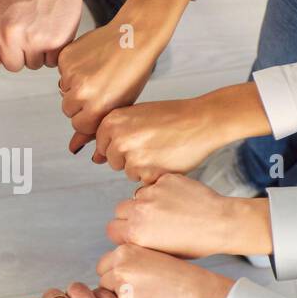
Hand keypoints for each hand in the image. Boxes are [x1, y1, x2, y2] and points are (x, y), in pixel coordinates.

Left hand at [0, 0, 85, 71]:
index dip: (0, 53)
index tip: (8, 41)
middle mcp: (8, 36)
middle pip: (12, 65)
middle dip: (19, 53)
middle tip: (27, 33)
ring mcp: (33, 40)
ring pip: (33, 65)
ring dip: (37, 53)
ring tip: (39, 29)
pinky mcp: (55, 41)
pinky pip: (52, 62)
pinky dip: (53, 51)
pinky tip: (51, 31)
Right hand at [58, 0, 190, 152]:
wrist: (135, 36)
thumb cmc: (133, 72)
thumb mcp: (119, 105)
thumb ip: (95, 128)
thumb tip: (74, 148)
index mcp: (96, 108)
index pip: (78, 125)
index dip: (91, 117)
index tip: (102, 106)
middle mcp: (81, 92)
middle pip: (68, 109)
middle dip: (80, 103)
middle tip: (101, 88)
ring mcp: (71, 73)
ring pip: (63, 90)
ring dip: (76, 85)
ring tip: (98, 73)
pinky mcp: (66, 57)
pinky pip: (63, 71)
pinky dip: (73, 69)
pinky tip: (92, 62)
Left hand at [93, 82, 270, 182]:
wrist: (201, 121)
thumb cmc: (172, 117)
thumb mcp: (136, 116)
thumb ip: (113, 134)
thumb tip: (95, 158)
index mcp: (111, 121)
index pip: (102, 145)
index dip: (122, 143)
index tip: (140, 137)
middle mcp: (118, 138)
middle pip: (113, 160)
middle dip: (130, 156)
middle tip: (153, 143)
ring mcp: (131, 156)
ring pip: (127, 171)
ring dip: (142, 167)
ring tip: (161, 150)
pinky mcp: (147, 172)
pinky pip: (142, 181)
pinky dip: (154, 175)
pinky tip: (166, 159)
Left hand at [96, 244, 234, 297]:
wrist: (202, 294)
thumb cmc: (179, 276)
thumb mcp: (150, 256)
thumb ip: (126, 262)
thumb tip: (107, 274)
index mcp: (124, 252)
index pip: (103, 268)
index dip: (115, 276)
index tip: (131, 281)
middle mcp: (121, 270)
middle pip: (103, 285)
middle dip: (116, 291)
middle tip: (142, 292)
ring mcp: (126, 294)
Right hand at [107, 174, 273, 258]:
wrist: (221, 224)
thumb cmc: (195, 243)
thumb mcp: (161, 253)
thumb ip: (139, 243)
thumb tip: (128, 236)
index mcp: (136, 233)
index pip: (112, 228)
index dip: (123, 231)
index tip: (134, 231)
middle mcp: (140, 211)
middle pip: (120, 209)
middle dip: (131, 214)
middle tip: (150, 220)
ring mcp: (152, 192)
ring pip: (138, 195)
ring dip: (147, 201)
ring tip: (168, 210)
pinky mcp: (165, 179)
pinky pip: (154, 183)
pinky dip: (162, 190)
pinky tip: (178, 200)